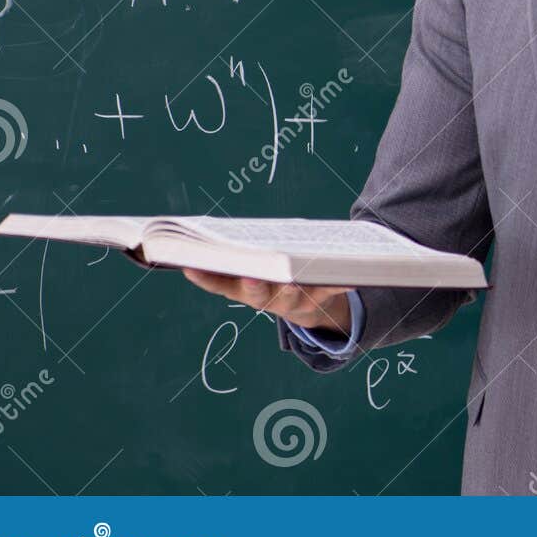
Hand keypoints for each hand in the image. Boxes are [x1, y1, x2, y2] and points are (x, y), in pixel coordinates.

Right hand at [182, 268, 354, 335]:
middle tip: (250, 276)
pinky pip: (330, 289)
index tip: (188, 264)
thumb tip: (210, 228)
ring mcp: (294, 300)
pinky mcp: (320, 297)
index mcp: (244, 289)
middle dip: (253, 285)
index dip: (204, 277)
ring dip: (294, 284)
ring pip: (292, 293)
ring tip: (295, 276)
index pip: (219, 285)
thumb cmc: (274, 276)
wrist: (310, 308)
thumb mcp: (255, 266)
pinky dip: (337, 282)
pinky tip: (347, 275)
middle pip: (257, 294)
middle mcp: (266, 299)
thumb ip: (239, 252)